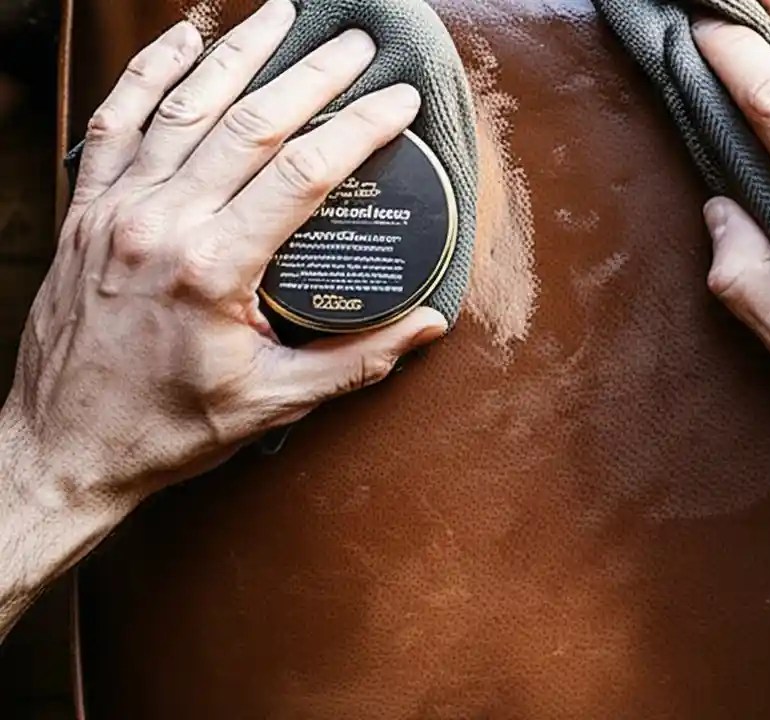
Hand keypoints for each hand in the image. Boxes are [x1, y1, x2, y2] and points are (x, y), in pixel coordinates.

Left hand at [3, 0, 445, 507]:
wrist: (62, 446)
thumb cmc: (168, 427)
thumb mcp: (274, 401)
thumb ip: (357, 360)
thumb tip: (428, 325)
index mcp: (213, 269)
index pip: (303, 173)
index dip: (359, 127)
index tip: (398, 101)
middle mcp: (161, 224)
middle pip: (249, 122)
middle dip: (311, 73)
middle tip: (354, 42)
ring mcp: (116, 211)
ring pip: (183, 106)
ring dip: (236, 53)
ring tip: (280, 14)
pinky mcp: (86, 212)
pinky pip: (115, 122)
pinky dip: (147, 74)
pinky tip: (180, 40)